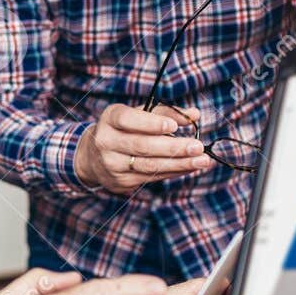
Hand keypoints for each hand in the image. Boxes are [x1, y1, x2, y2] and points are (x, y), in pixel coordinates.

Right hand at [75, 103, 213, 193]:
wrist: (93, 156)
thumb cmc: (123, 129)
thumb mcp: (138, 114)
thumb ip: (166, 113)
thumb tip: (194, 115)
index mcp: (110, 119)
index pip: (128, 120)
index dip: (150, 124)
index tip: (173, 126)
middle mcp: (106, 141)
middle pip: (142, 146)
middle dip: (173, 147)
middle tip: (198, 147)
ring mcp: (111, 164)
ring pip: (149, 165)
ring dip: (179, 164)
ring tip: (202, 161)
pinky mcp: (120, 181)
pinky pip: (151, 177)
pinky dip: (173, 172)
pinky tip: (189, 167)